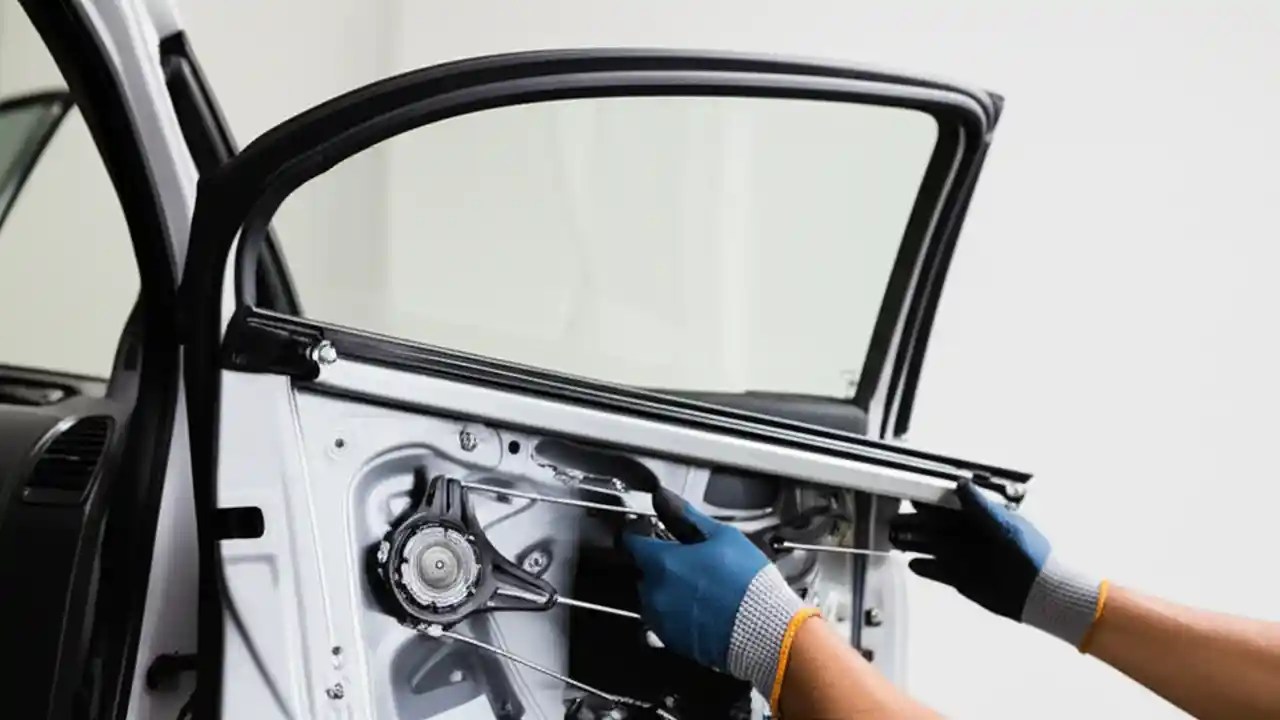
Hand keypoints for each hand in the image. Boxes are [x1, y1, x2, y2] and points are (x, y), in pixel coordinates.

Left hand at [622, 501, 818, 703]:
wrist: (764, 631)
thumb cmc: (746, 582)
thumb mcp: (721, 536)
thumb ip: (685, 515)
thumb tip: (662, 497)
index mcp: (662, 562)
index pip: (631, 542)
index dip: (639, 533)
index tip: (649, 532)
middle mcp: (653, 592)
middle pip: (643, 571)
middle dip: (660, 564)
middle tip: (689, 562)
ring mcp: (660, 620)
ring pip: (653, 597)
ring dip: (667, 590)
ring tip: (700, 588)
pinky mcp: (672, 641)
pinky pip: (664, 621)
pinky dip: (676, 613)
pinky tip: (702, 609)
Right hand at [889, 478, 1103, 647]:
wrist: (1038, 592)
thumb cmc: (1026, 553)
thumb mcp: (1003, 524)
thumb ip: (979, 505)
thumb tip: (961, 483)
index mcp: (984, 520)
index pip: (951, 507)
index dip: (931, 503)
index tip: (911, 496)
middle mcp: (972, 537)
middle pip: (938, 528)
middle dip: (916, 524)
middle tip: (893, 520)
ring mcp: (966, 559)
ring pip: (934, 548)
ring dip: (915, 544)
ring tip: (895, 540)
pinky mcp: (963, 579)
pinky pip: (939, 571)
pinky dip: (926, 568)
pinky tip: (913, 564)